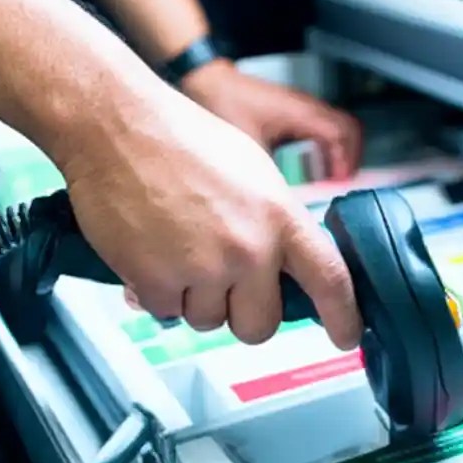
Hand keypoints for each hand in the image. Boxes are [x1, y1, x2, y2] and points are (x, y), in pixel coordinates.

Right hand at [51, 87, 362, 349]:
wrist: (117, 125)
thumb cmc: (182, 140)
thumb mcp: (255, 173)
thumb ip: (277, 224)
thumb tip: (288, 267)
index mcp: (280, 217)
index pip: (329, 279)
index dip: (343, 317)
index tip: (346, 337)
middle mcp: (248, 248)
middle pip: (260, 325)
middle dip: (242, 313)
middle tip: (224, 283)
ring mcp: (203, 268)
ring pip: (209, 322)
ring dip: (194, 298)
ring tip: (179, 248)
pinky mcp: (156, 281)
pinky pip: (167, 313)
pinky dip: (158, 292)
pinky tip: (152, 252)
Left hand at [179, 58, 362, 179]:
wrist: (207, 81)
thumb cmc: (224, 105)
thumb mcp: (247, 148)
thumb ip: (268, 175)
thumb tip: (284, 202)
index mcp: (301, 113)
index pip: (342, 133)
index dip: (346, 160)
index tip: (338, 183)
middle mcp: (308, 108)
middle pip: (350, 129)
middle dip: (349, 159)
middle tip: (338, 184)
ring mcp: (302, 109)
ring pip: (338, 129)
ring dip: (337, 154)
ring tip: (326, 179)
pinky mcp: (294, 113)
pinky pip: (321, 130)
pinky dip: (323, 150)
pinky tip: (306, 167)